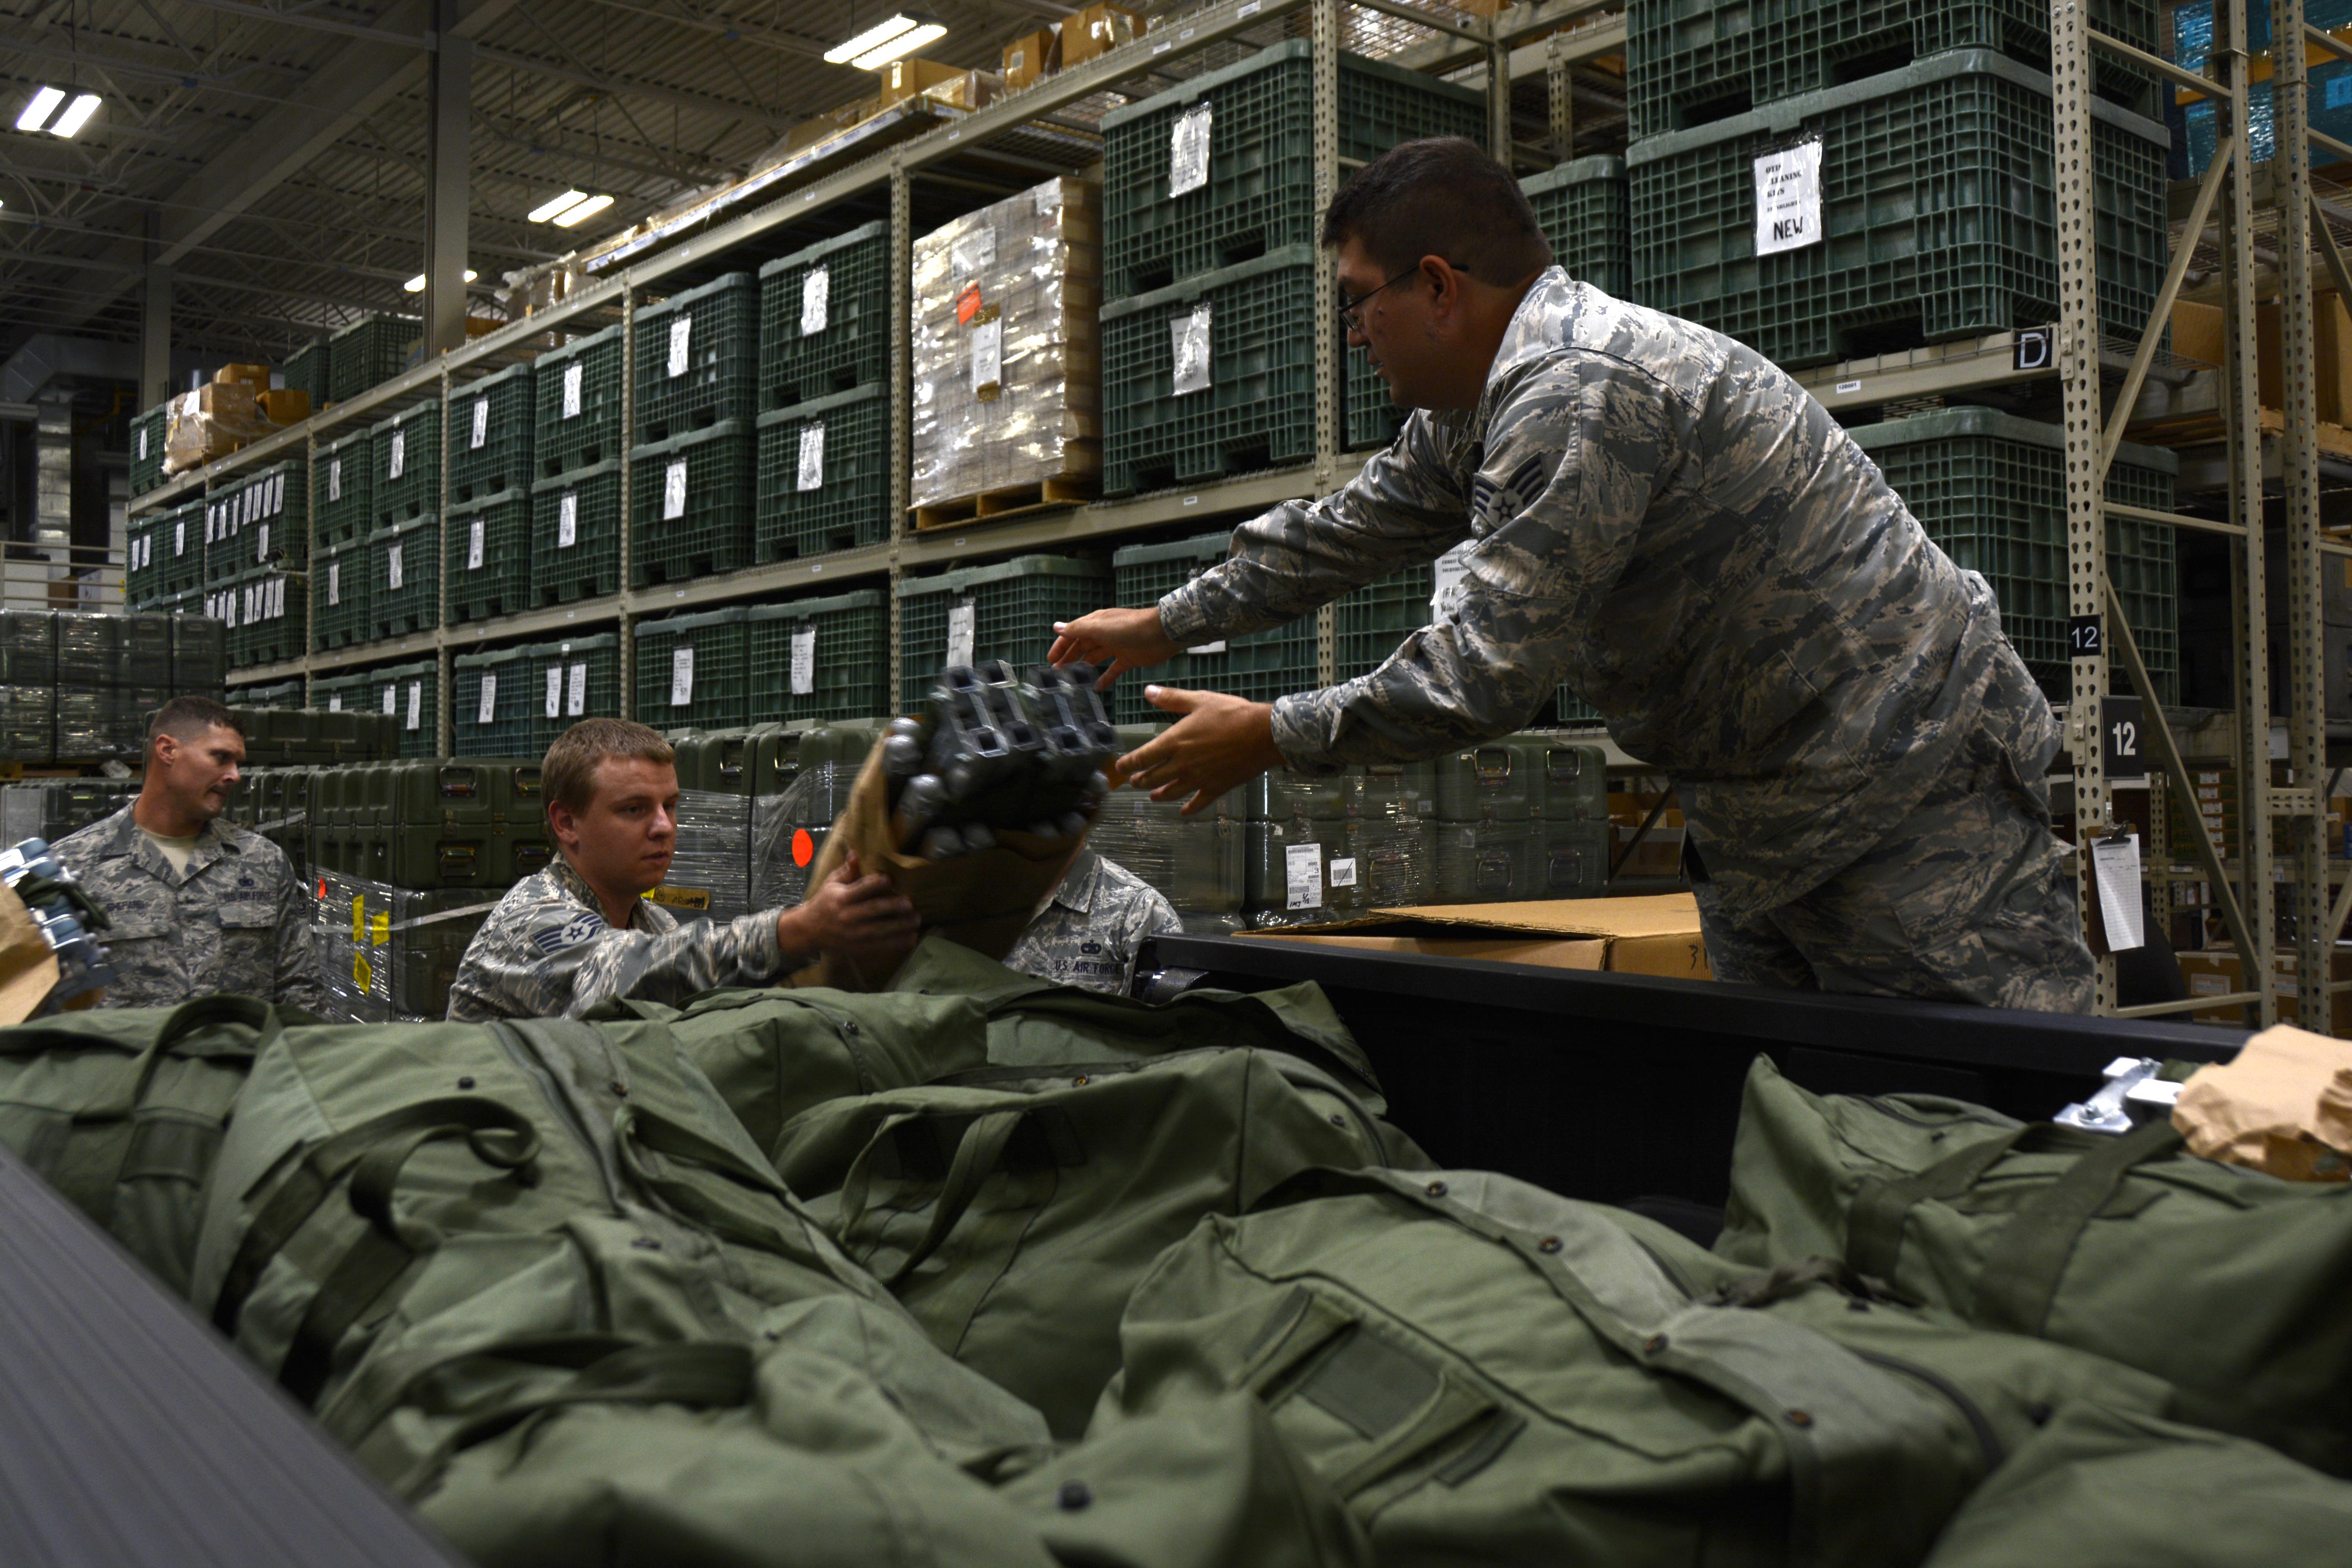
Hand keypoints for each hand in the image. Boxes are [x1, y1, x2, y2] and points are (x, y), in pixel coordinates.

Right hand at [779, 852, 920, 964]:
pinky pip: (879, 947)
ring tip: (916, 921)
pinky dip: (896, 944)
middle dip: (892, 907)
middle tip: (910, 904)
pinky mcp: (857, 948)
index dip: (874, 884)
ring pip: (879, 931)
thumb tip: (855, 853)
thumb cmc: (824, 903)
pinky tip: (911, 939)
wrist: (808, 931)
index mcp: (841, 898)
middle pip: (872, 911)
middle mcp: (847, 916)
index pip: (859, 889)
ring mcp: (852, 934)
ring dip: (899, 927)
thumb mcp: (831, 884)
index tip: (889, 879)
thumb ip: (846, 871)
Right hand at [1048, 607, 1184, 687]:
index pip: (1073, 634)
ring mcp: (1116, 647)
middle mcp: (1104, 634)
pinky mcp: (1128, 659)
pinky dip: (1105, 678)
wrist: (1161, 633)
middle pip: (1082, 646)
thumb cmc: (1129, 627)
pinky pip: (1113, 670)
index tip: (1050, 660)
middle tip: (1057, 673)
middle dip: (1069, 657)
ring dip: (1083, 666)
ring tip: (1072, 680)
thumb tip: (1056, 627)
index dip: (1061, 646)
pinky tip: (1096, 688)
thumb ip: (1077, 629)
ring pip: (1095, 657)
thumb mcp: (1099, 627)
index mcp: (1096, 624)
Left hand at [1118, 687, 1286, 815]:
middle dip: (1140, 781)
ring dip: (1159, 795)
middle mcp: (1181, 764)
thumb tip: (1147, 691)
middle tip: (1134, 782)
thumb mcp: (1199, 700)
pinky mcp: (1215, 788)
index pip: (1143, 757)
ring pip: (1172, 792)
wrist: (1262, 735)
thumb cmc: (1231, 714)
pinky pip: (1198, 803)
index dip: (1128, 764)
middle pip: (1153, 777)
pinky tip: (1184, 812)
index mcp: (1174, 742)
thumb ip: (1172, 698)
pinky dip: (1189, 809)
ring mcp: (1198, 779)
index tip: (1120, 768)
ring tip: (1152, 796)